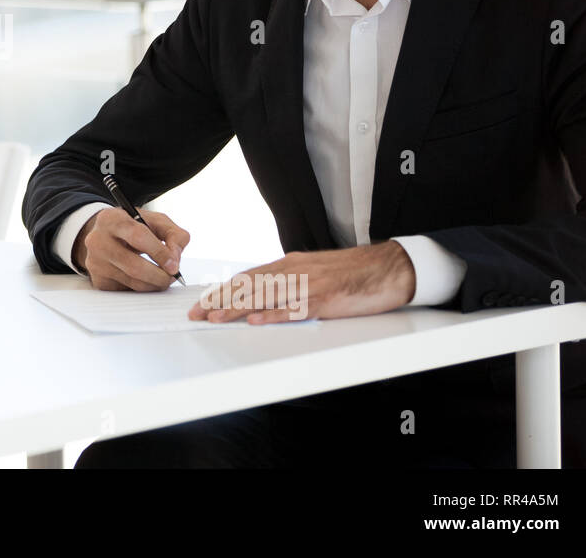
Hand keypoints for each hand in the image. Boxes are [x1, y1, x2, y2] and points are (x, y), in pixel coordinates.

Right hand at [72, 206, 189, 291]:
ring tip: (163, 278)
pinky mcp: (99, 280)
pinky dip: (143, 288)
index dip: (160, 253)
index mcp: (111, 219)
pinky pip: (128, 291)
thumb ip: (173, 235)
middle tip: (172, 276)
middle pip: (134, 266)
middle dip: (159, 275)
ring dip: (154, 284)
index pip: (138, 237)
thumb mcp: (155, 221)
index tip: (174, 265)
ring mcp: (96, 262)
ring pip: (132, 282)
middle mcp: (97, 240)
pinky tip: (146, 279)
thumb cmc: (133, 227)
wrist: (106, 235)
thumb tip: (175, 259)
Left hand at [187, 242, 415, 323]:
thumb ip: (290, 281)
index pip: (248, 277)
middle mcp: (295, 270)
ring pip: (265, 296)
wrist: (387, 267)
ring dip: (237, 308)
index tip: (204, 302)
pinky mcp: (326, 298)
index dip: (224, 291)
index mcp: (290, 264)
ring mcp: (309, 284)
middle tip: (198, 313)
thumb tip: (266, 295)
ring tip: (215, 318)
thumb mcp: (313, 272)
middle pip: (249, 286)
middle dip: (221, 300)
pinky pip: (295, 307)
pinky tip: (256, 320)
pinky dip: (273, 314)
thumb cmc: (352, 273)